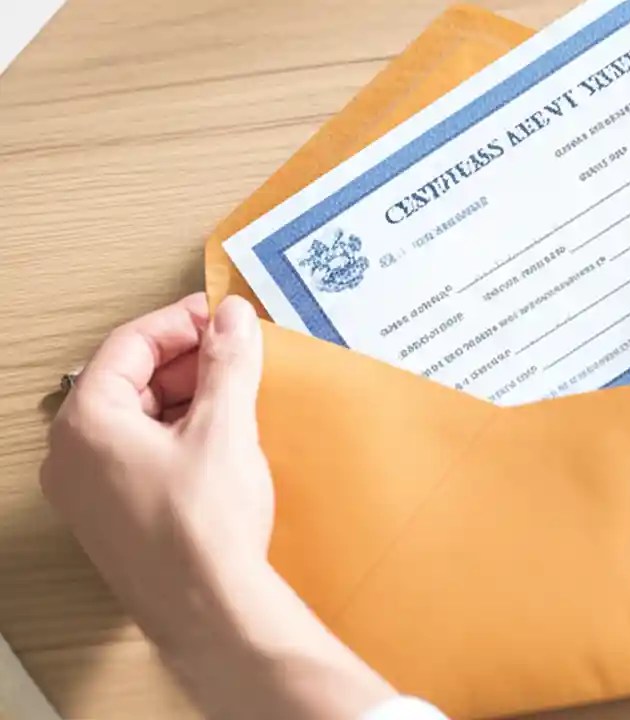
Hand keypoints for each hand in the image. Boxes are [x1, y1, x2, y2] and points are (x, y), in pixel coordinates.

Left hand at [42, 294, 394, 719]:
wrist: (210, 610)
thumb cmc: (204, 529)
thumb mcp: (225, 428)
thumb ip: (228, 362)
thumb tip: (233, 319)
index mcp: (87, 423)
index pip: (128, 345)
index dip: (180, 323)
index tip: (221, 317)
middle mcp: (73, 455)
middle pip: (128, 380)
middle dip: (186, 362)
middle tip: (236, 353)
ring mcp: (90, 491)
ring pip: (136, 419)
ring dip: (186, 398)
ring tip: (237, 395)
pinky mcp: (115, 517)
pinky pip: (139, 454)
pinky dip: (178, 434)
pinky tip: (222, 439)